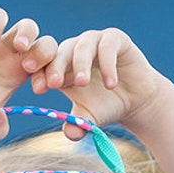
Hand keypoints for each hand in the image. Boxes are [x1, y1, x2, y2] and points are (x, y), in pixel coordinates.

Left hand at [30, 27, 165, 137]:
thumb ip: (78, 124)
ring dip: (80, 64)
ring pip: (82, 46)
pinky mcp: (115, 38)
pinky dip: (108, 64)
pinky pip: (107, 46)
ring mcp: (94, 42)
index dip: (39, 74)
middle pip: (60, 53)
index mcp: (61, 67)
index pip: (45, 66)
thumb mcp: (89, 117)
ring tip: (82, 83)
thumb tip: (71, 134)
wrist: (135, 100)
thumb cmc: (105, 106)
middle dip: (55, 67)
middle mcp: (74, 50)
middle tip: (53, 83)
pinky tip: (111, 84)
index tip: (38, 89)